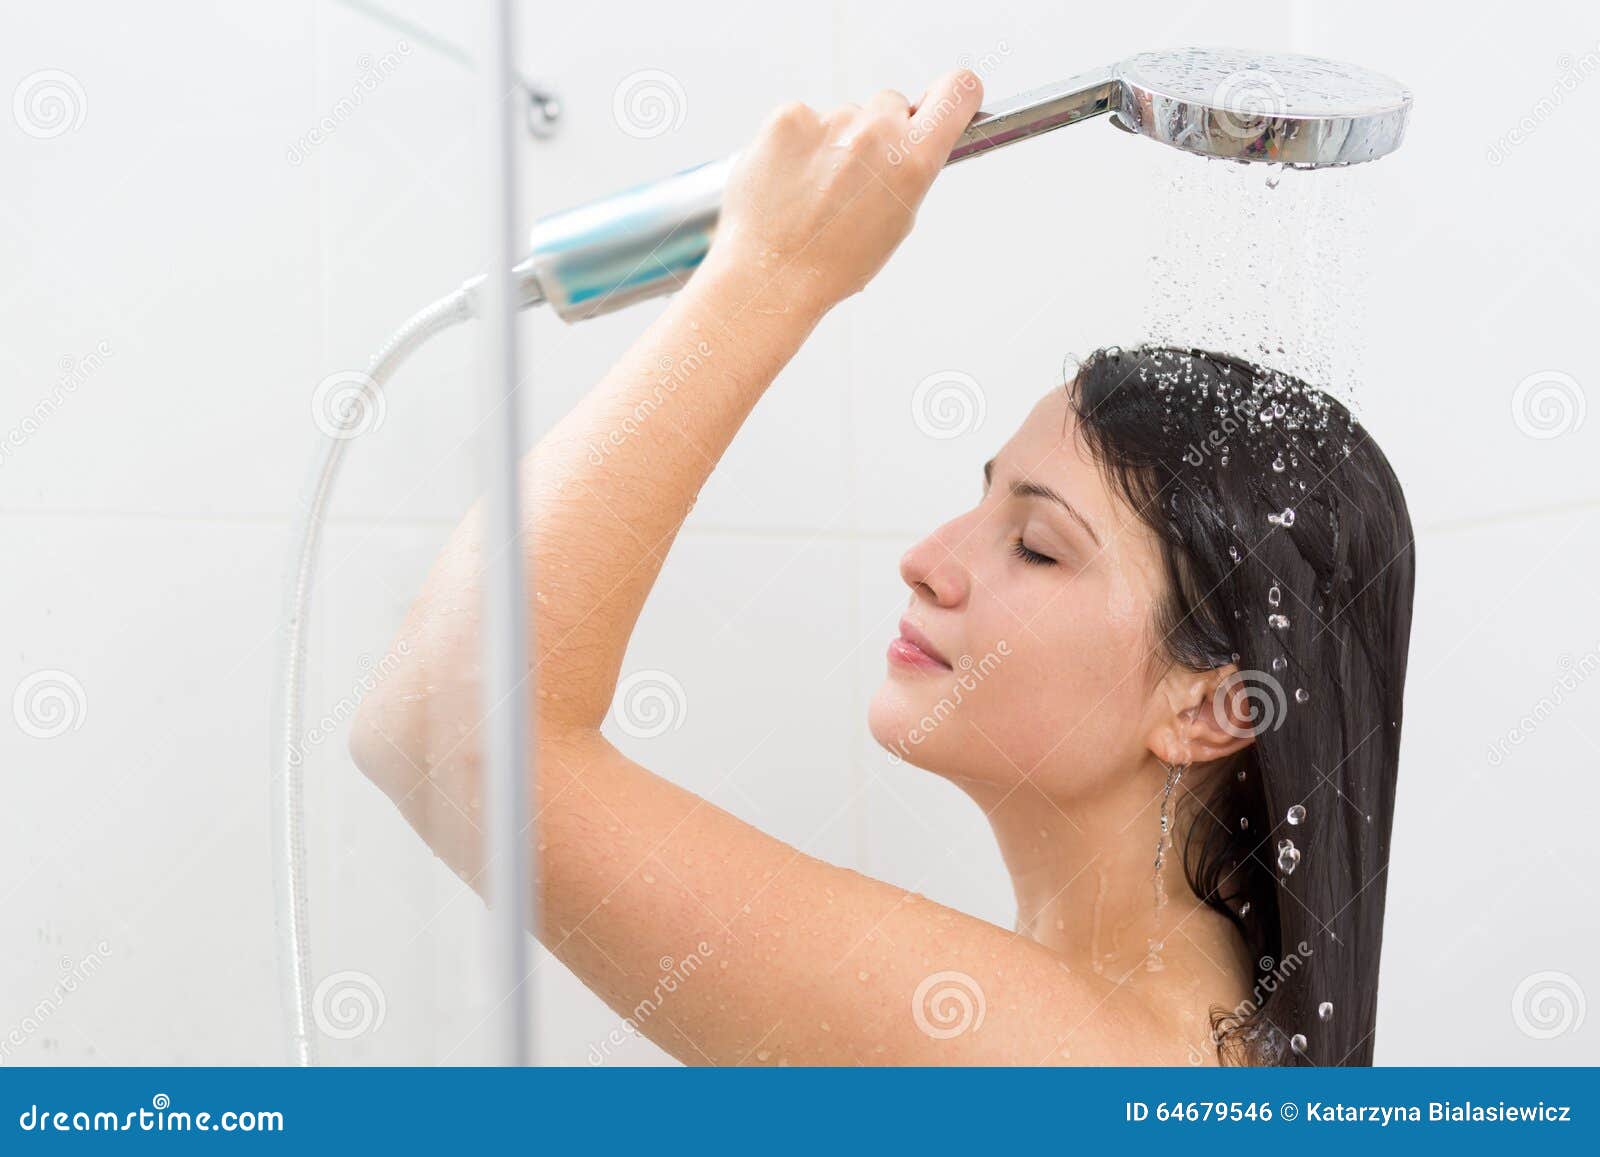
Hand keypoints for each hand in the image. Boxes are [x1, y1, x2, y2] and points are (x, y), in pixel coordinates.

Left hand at [701, 68, 983, 317]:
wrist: (772, 277)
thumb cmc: (833, 263)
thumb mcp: (896, 223)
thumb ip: (910, 170)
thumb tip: (915, 139)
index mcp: (912, 160)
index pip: (957, 91)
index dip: (954, 96)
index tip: (942, 104)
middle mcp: (875, 133)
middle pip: (889, 104)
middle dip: (878, 133)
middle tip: (855, 177)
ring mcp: (829, 122)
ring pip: (842, 117)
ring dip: (833, 143)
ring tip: (813, 192)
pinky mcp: (788, 119)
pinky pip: (802, 120)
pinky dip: (797, 144)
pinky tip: (789, 181)